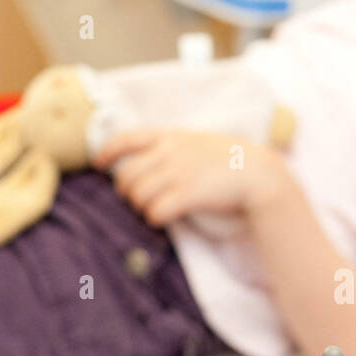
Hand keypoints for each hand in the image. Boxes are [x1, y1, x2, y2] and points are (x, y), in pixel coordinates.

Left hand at [93, 129, 283, 226]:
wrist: (257, 173)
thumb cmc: (229, 160)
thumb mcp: (197, 142)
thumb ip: (171, 146)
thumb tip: (144, 160)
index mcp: (170, 137)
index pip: (127, 138)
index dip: (107, 151)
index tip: (98, 163)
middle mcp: (170, 153)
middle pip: (126, 175)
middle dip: (126, 191)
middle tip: (136, 199)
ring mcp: (178, 173)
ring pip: (137, 195)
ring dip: (141, 206)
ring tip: (153, 209)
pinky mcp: (187, 195)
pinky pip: (155, 211)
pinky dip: (154, 218)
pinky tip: (164, 217)